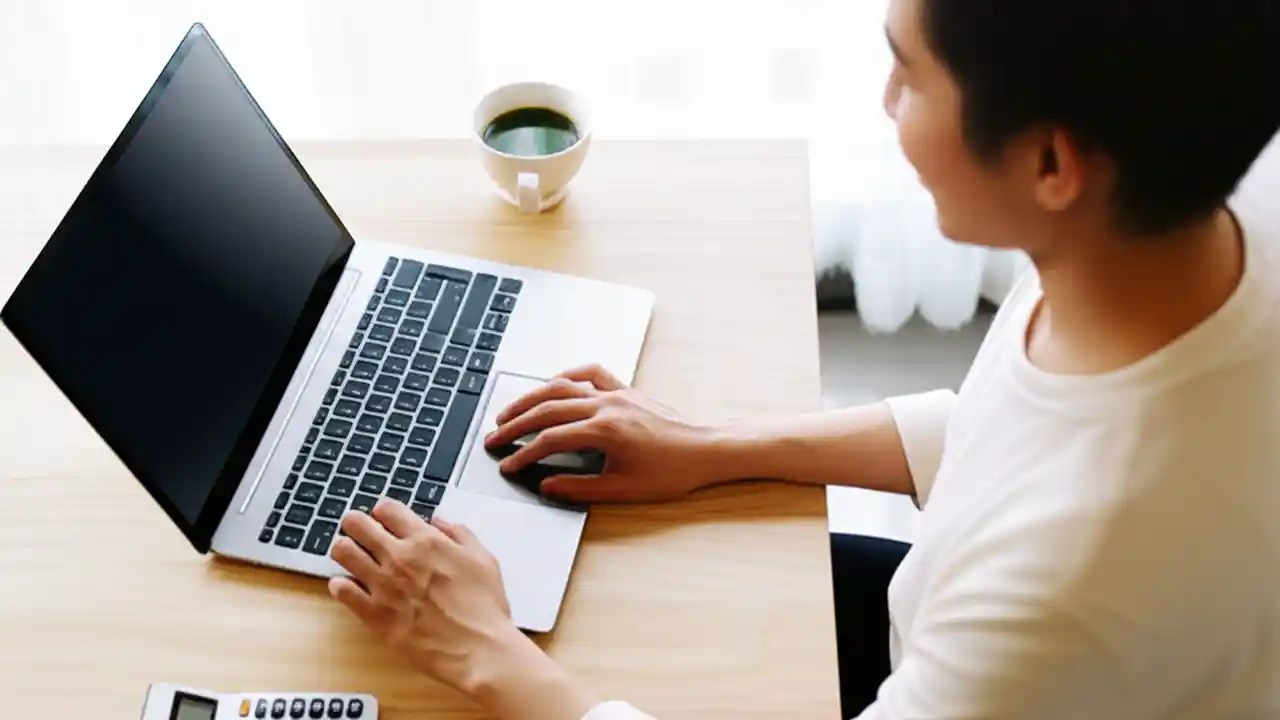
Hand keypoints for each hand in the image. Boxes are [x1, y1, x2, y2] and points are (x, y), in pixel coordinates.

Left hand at [329, 502, 599, 719]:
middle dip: (355, 523)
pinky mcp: (374, 614)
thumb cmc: (483, 607)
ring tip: (350, 555)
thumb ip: (459, 534)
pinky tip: (348, 585)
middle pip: (357, 524)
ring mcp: (383, 585)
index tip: (383, 517)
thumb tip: (440, 521)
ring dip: (344, 549)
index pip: (387, 509)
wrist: (477, 648)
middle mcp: (400, 558)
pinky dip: (340, 584)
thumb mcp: (483, 559)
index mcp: (426, 541)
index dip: (383, 511)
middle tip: (357, 530)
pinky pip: (341, 590)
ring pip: (343, 552)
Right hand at [483, 364, 717, 502]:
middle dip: (516, 423)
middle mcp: (606, 406)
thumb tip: (547, 485)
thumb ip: (580, 488)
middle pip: (548, 409)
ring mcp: (616, 393)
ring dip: (532, 397)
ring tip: (510, 411)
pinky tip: (553, 384)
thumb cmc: (671, 472)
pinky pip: (590, 373)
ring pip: (562, 386)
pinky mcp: (626, 389)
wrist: (705, 450)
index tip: (507, 465)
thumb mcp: (624, 490)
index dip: (524, 454)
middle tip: (494, 437)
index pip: (550, 440)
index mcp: (605, 431)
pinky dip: (567, 376)